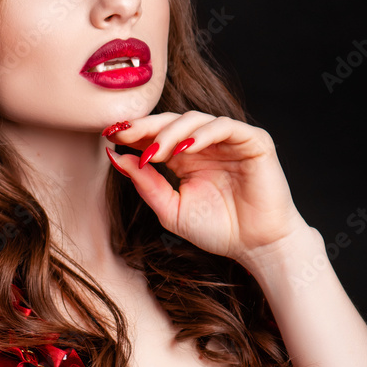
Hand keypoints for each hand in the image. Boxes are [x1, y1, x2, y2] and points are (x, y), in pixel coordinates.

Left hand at [104, 111, 308, 266]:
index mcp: (185, 157)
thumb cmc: (218, 230)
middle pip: (171, 121)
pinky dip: (204, 133)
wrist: (256, 247)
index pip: (156, 135)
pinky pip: (225, 127)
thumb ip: (146, 184)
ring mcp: (229, 141)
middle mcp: (205, 144)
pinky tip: (186, 147)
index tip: (110, 136)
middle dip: (146, 126)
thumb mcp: (171, 210)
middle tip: (123, 134)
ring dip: (171, 132)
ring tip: (155, 151)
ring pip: (195, 119)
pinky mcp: (253, 141)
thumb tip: (116, 158)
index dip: (134, 133)